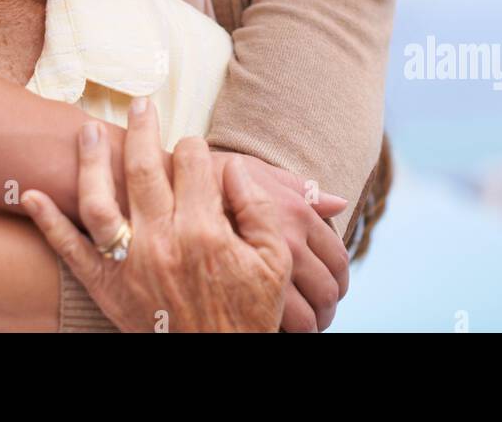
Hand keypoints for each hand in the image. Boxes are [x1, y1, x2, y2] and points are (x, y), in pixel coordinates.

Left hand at [21, 100, 291, 331]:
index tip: (194, 150)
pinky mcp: (106, 288)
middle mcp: (163, 242)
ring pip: (100, 200)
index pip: (193, 163)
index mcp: (206, 231)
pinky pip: (70, 251)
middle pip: (144, 168)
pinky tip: (30, 194)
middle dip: (141, 129)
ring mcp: (129, 264)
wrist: (220, 363)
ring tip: (87, 130)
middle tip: (139, 104)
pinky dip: (47, 222)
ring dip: (90, 161)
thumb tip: (236, 167)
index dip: (194, 148)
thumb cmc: (249, 313)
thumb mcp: (274, 261)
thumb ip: (259, 208)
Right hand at [209, 151, 350, 331]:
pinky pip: (276, 325)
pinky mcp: (239, 295)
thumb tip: (338, 203)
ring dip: (308, 326)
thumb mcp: (254, 171)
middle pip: (327, 291)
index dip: (339, 278)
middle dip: (326, 310)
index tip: (329, 287)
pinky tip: (267, 325)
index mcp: (296, 213)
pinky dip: (279, 331)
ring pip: (306, 318)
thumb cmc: (209, 178)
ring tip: (296, 328)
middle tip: (316, 315)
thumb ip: (295, 188)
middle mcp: (287, 241)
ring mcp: (263, 270)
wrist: (163, 188)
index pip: (338, 257)